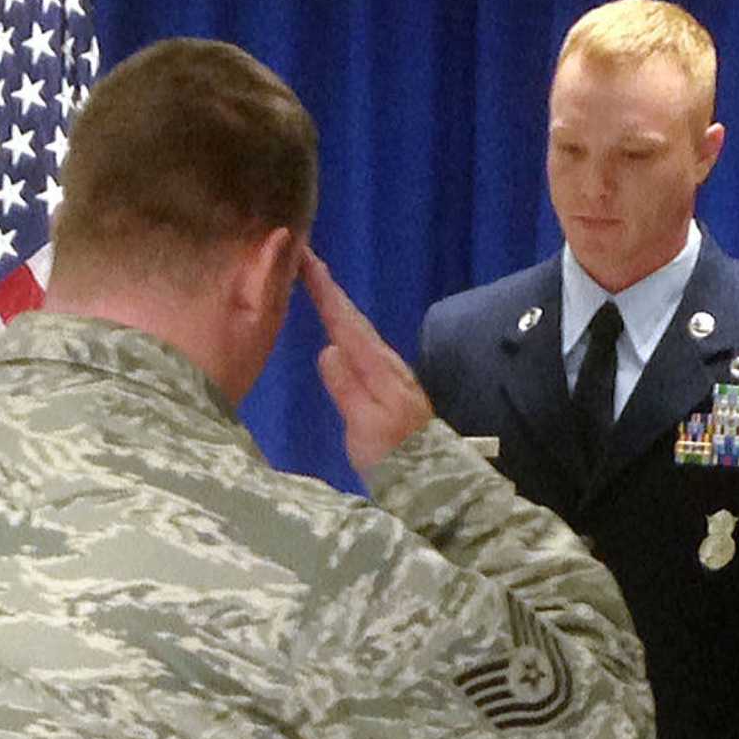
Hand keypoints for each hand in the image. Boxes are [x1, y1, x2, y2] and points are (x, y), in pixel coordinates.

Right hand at [301, 248, 433, 474]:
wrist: (432, 478)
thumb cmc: (395, 456)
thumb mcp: (366, 426)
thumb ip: (348, 389)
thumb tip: (328, 349)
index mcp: (377, 367)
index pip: (346, 321)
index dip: (325, 290)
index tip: (306, 259)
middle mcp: (385, 363)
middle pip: (353, 319)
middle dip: (330, 289)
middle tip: (306, 260)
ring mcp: (390, 374)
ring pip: (359, 330)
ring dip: (338, 307)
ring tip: (317, 286)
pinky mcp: (389, 387)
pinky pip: (361, 346)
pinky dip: (347, 330)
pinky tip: (340, 333)